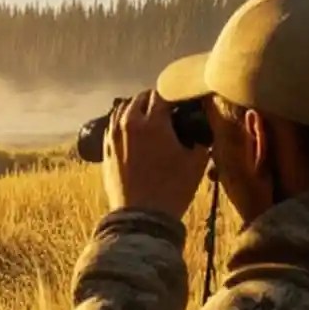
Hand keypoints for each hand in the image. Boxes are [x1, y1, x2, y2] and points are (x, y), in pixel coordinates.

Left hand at [102, 89, 210, 219]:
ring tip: (149, 116)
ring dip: (137, 108)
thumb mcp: (196, 163)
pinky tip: (132, 130)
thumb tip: (203, 128)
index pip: (163, 93)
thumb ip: (201, 139)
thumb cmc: (172, 190)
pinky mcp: (105, 150)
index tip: (183, 97)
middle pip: (141, 98)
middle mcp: (129, 124)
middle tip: (167, 106)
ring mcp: (114, 137)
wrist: (141, 217)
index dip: (175, 92)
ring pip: (122, 109)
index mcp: (153, 122)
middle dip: (155, 98)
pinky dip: (123, 122)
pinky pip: (112, 126)